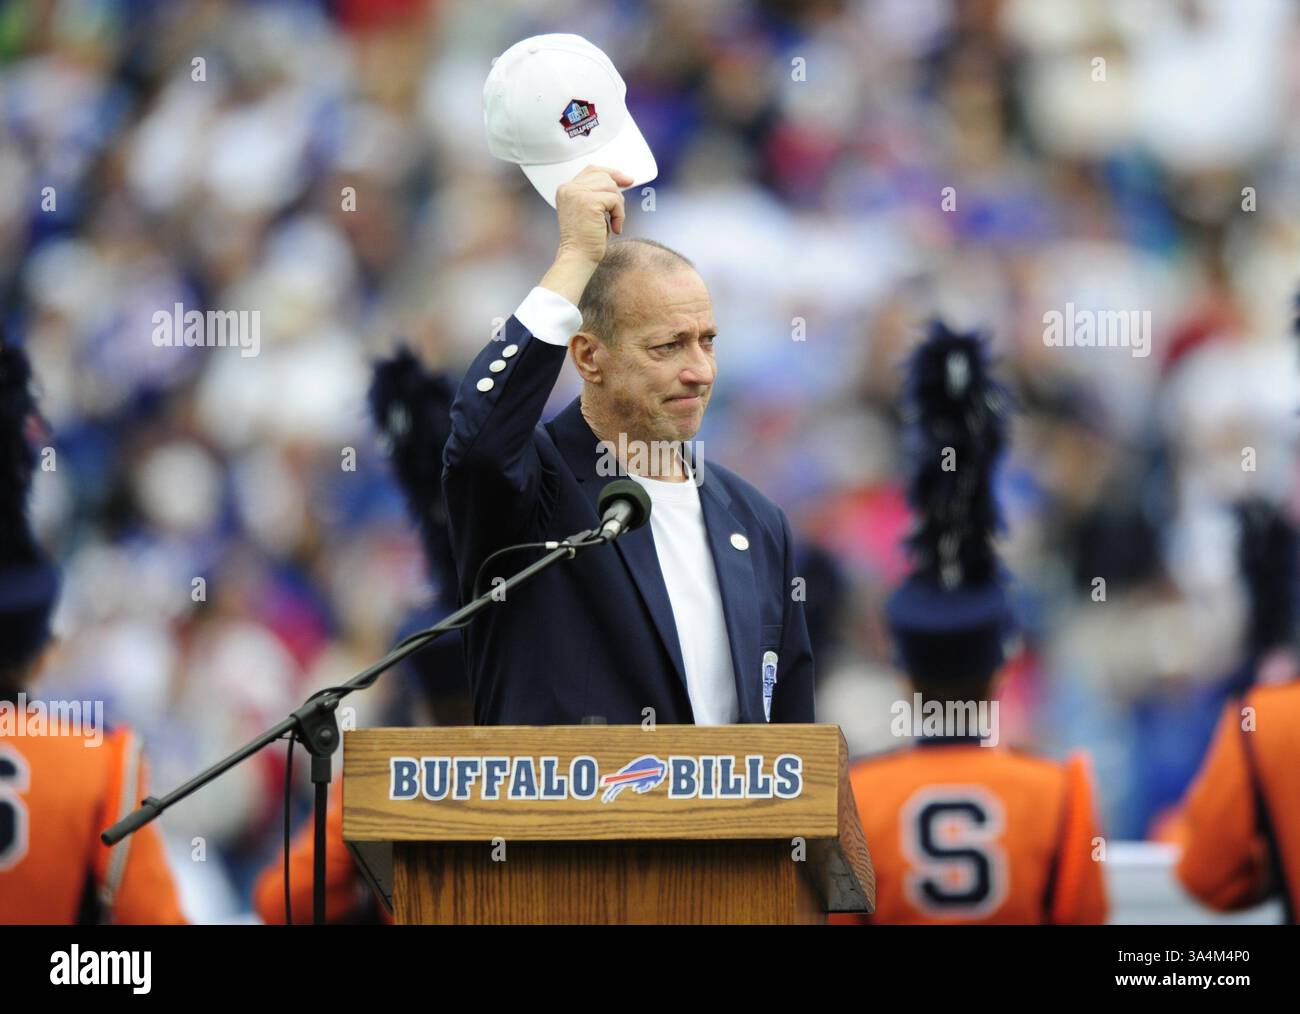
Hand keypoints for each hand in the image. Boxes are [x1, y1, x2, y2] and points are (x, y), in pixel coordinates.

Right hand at [540, 165, 632, 304]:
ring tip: (614, 222)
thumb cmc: (586, 240)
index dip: (611, 173)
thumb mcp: (591, 211)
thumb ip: (599, 193)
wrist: (578, 257)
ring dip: (618, 206)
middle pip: (604, 177)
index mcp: (566, 190)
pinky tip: (615, 227)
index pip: (592, 170)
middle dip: (616, 195)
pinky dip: (620, 214)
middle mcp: (569, 189)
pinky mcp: (588, 202)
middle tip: (616, 215)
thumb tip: (624, 179)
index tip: (627, 180)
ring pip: (611, 187)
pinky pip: (614, 200)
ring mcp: (577, 194)